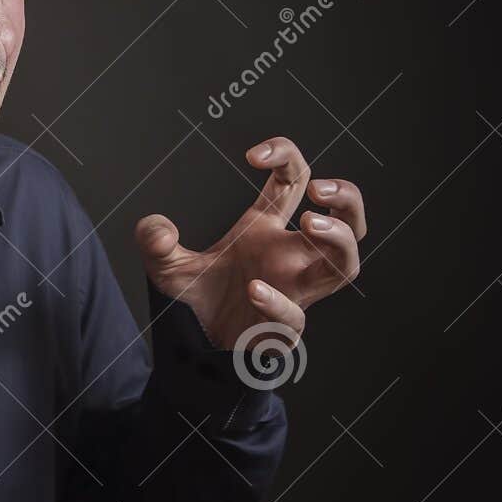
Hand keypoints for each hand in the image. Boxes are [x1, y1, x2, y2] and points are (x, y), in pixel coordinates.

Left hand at [134, 136, 365, 353]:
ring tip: (310, 222)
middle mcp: (289, 257)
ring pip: (346, 265)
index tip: (252, 155)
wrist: (194, 346)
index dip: (285, 157)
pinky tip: (254, 289)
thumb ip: (153, 240)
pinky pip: (295, 317)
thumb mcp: (165, 264)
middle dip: (345, 199)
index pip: (295, 181)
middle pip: (348, 222)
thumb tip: (160, 230)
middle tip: (320, 189)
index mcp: (266, 230)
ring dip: (339, 239)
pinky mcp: (282, 330)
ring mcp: (292, 292)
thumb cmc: (196, 298)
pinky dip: (277, 302)